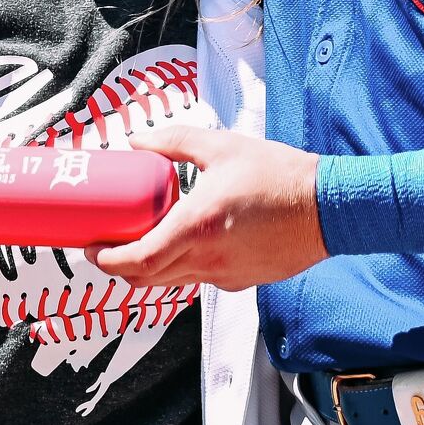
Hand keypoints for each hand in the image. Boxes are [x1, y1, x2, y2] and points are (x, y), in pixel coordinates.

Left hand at [89, 127, 325, 291]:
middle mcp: (209, 260)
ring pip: (173, 282)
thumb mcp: (220, 147)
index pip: (138, 261)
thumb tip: (137, 142)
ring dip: (149, 269)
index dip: (108, 260)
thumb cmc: (279, 175)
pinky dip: (182, 267)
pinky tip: (183, 241)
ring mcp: (228, 276)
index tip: (92, 248)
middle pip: (147, 280)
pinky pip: (201, 279)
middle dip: (119, 267)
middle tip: (105, 246)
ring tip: (139, 240)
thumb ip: (174, 142)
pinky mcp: (244, 281)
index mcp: (197, 228)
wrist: (331, 207)